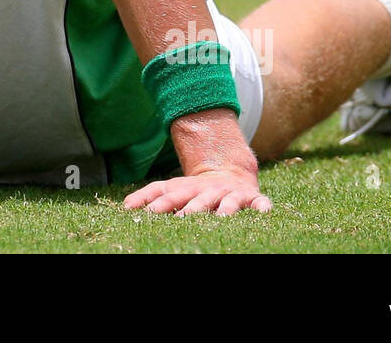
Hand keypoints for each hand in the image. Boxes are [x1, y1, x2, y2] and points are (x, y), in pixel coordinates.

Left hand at [123, 167, 270, 216]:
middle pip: (199, 200)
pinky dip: (262, 206)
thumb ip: (150, 195)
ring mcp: (230, 195)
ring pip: (228, 203)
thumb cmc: (195, 189)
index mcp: (188, 189)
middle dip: (192, 209)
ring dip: (226, 210)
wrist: (229, 172)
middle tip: (185, 217)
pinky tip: (264, 211)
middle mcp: (209, 192)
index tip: (150, 212)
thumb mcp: (172, 188)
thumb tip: (125, 206)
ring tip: (222, 218)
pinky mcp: (251, 198)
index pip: (172, 196)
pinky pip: (259, 203)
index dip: (162, 204)